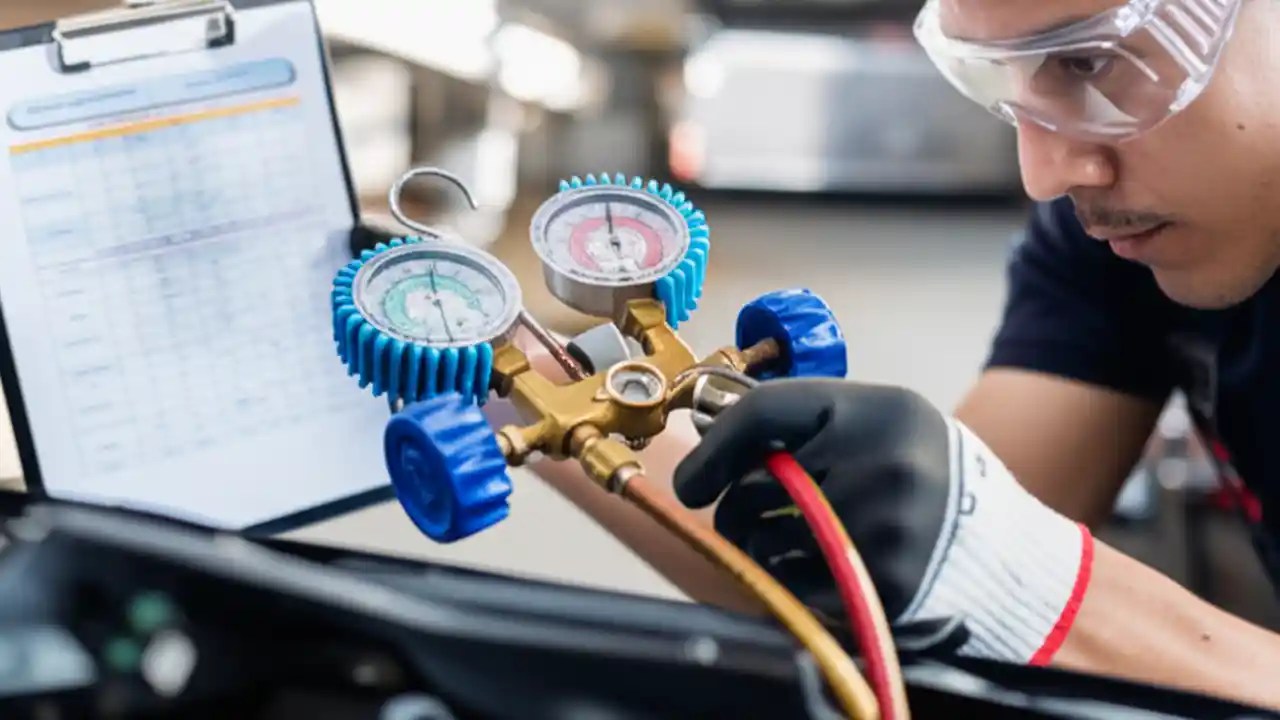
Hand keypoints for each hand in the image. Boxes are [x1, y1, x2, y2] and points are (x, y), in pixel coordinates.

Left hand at [674, 378, 1094, 664]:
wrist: (999, 549)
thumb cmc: (920, 478)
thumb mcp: (878, 425)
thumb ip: (805, 422)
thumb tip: (707, 423)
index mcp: (879, 410)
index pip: (765, 414)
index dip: (712, 448)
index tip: (688, 480)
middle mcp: (883, 462)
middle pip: (754, 484)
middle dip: (733, 506)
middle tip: (742, 515)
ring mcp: (885, 526)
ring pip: (764, 540)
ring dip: (761, 545)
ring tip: (798, 539)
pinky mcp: (882, 582)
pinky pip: (791, 583)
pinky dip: (790, 580)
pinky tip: (821, 568)